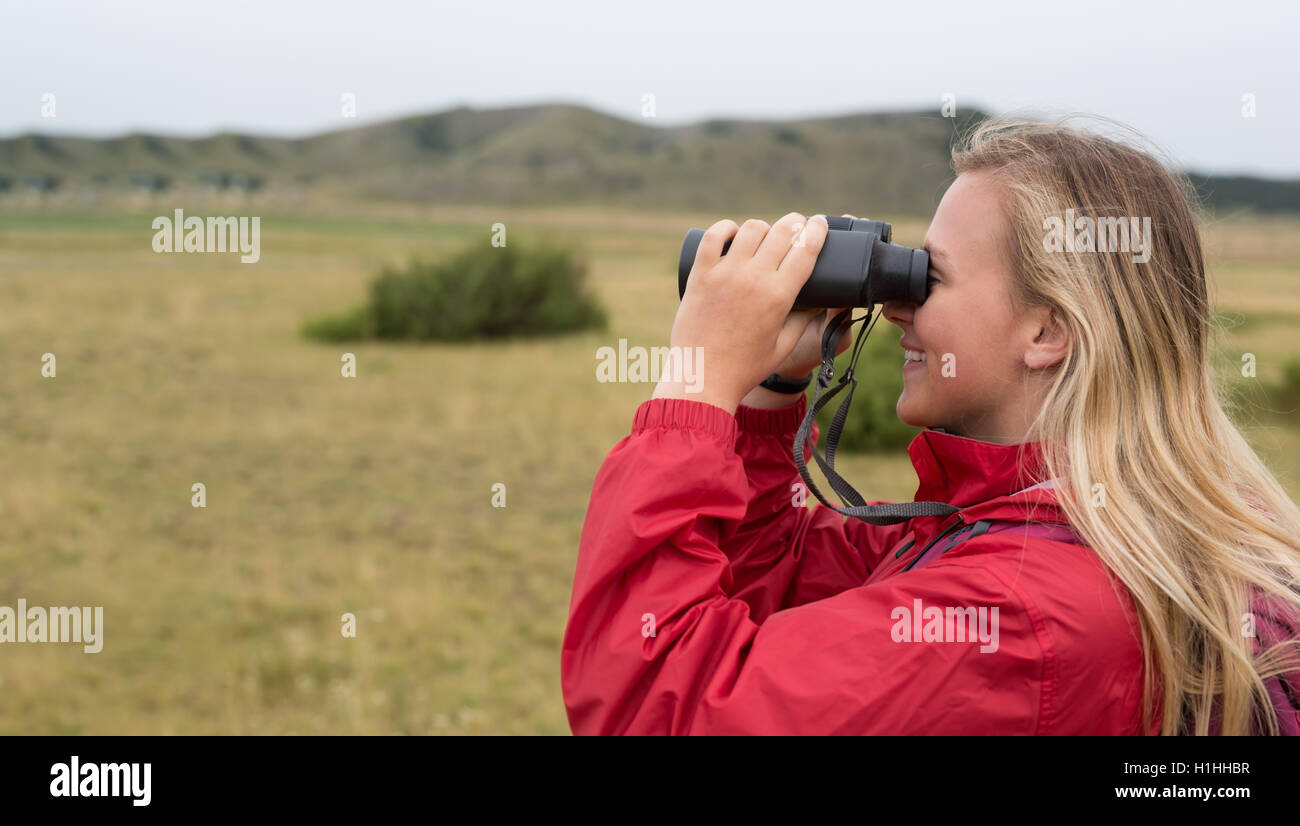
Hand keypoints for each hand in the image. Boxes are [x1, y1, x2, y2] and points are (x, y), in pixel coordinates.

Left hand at [652, 212, 829, 414]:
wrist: (702, 377)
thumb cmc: (745, 367)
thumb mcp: (783, 346)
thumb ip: (803, 320)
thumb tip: (819, 300)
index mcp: (778, 296)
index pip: (805, 249)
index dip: (817, 231)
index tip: (819, 224)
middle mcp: (753, 279)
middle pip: (782, 231)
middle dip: (795, 222)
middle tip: (796, 225)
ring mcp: (725, 274)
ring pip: (751, 229)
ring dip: (763, 228)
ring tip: (764, 236)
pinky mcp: (701, 275)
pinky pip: (713, 236)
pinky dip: (725, 228)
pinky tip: (732, 233)